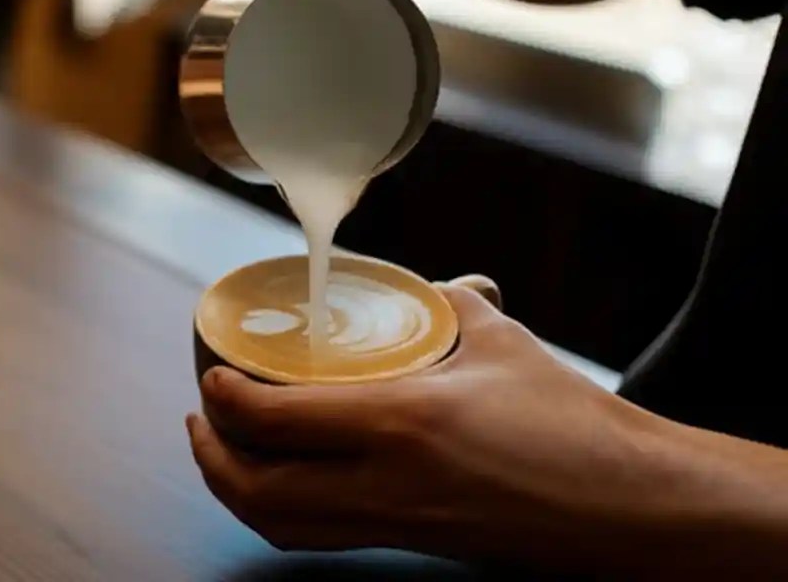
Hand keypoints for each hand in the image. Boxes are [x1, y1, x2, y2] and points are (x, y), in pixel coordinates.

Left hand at [186, 281, 689, 572]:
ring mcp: (395, 523)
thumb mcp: (505, 345)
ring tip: (227, 450)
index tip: (212, 375)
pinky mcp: (411, 544)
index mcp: (400, 423)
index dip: (224, 400)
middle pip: (256, 491)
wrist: (628, 508)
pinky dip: (282, 514)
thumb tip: (437, 287)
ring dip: (236, 491)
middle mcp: (385, 483)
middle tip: (203, 414)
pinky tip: (288, 482)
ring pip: (281, 525)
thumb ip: (455, 307)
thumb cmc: (574, 426)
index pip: (274, 421)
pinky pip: (321, 538)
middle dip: (210, 455)